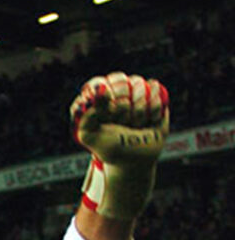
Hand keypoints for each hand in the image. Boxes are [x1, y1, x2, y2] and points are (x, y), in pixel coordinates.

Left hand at [69, 72, 168, 220]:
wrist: (138, 158)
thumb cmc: (112, 147)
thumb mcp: (90, 137)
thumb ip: (85, 118)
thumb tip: (99, 92)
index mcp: (93, 100)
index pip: (98, 83)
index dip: (106, 97)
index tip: (109, 112)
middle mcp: (112, 92)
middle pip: (120, 81)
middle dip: (123, 107)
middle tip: (122, 123)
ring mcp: (132, 91)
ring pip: (138, 83)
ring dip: (138, 110)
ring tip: (134, 125)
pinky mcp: (151, 93)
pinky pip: (155, 88)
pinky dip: (152, 108)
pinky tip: (149, 120)